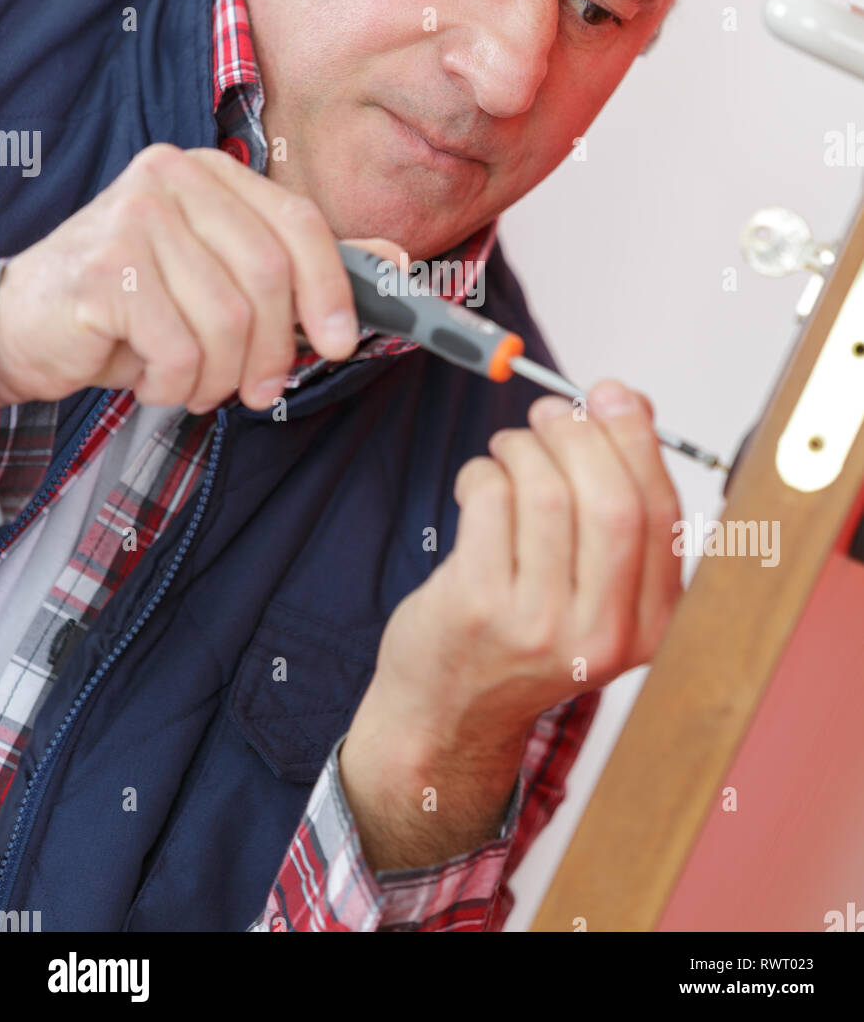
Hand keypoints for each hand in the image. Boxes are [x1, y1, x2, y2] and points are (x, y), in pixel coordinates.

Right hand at [0, 143, 403, 410]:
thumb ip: (300, 266)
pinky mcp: (105, 269)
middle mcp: (173, 178)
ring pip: (227, 320)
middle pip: (268, 275)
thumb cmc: (133, 305)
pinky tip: (152, 379)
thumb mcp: (221, 280)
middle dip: (274, 350)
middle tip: (261, 390)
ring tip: (192, 384)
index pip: (298, 223)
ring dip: (219, 376)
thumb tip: (395, 260)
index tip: (340, 344)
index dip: (332, 288)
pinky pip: (179, 348)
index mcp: (211, 173)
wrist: (26, 325)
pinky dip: (175, 384)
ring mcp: (133, 216)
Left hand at [339, 379, 683, 869]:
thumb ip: (623, 499)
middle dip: (579, 434)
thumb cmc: (524, 636)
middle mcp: (603, 636)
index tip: (612, 395)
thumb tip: (634, 406)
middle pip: (609, 499)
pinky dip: (483, 472)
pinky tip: (479, 485)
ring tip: (509, 450)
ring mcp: (538, 627)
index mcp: (651, 627)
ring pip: (544, 492)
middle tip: (551, 412)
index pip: (661, 514)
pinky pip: (490, 499)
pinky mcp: (477, 607)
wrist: (450, 715)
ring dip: (522, 447)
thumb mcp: (594, 586)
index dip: (637, 440)